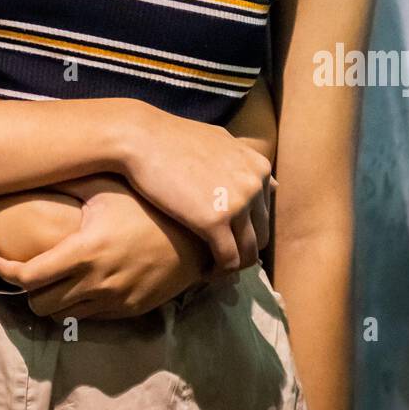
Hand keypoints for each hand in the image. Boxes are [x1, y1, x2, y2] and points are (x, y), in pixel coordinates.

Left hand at [0, 174, 214, 319]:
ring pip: (64, 316)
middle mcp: (96, 282)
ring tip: (49, 280)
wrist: (194, 236)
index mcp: (85, 251)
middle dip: (27, 291)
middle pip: (41, 304)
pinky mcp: (129, 311)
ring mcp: (114, 301)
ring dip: (52, 300)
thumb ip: (69, 182)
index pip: (29, 276)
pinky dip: (79, 306)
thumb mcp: (106, 188)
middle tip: (25, 272)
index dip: (5, 272)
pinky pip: (91, 318)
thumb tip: (35, 161)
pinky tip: (79, 284)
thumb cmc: (146, 205)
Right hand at [122, 105, 276, 270]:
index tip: (224, 235)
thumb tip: (268, 180)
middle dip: (241, 249)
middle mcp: (254, 185)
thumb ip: (244, 160)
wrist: (140, 137)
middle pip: (261, 235)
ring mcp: (237, 203)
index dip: (245, 228)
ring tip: (210, 267)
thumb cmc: (172, 138)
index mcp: (259, 167)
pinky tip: (200, 271)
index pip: (264, 212)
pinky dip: (216, 271)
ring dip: (231, 265)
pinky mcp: (214, 222)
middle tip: (217, 255)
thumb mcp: (219, 140)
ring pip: (248, 253)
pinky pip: (228, 260)